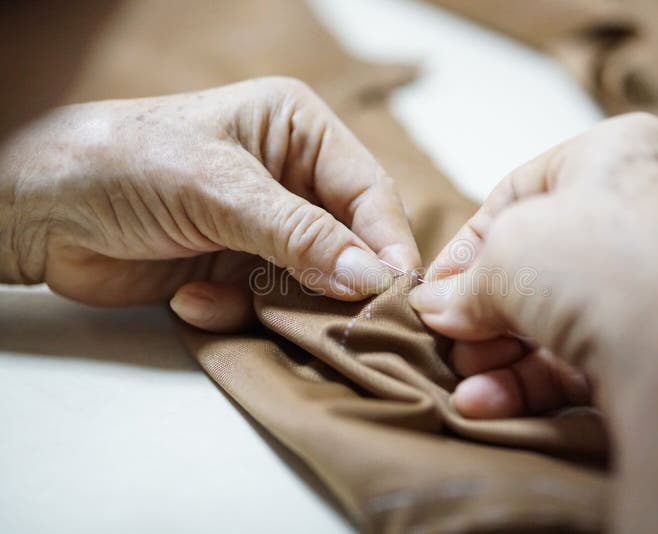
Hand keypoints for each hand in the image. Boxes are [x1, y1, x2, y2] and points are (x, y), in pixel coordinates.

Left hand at [0, 77, 419, 331]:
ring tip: (237, 299)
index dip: (387, 242)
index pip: (368, 191)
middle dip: (337, 282)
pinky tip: (190, 297)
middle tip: (343, 322)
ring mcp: (264, 228)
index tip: (399, 292)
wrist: (40, 210)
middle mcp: (290, 179)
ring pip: (311, 282)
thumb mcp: (221, 191)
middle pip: (348, 242)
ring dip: (278, 303)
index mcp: (298, 132)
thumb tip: (373, 277)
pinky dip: (232, 310)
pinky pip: (265, 305)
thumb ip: (301, 236)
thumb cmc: (127, 164)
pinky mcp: (237, 268)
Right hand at [411, 112, 657, 416]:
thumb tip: (431, 309)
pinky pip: (580, 355)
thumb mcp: (503, 257)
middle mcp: (641, 213)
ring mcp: (652, 282)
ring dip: (497, 356)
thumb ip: (463, 286)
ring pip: (553, 319)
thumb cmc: (587, 260)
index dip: (464, 249)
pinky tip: (484, 403)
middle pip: (533, 266)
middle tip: (446, 343)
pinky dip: (528, 381)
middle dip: (481, 313)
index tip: (432, 292)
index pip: (516, 196)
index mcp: (614, 154)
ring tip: (461, 379)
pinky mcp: (657, 345)